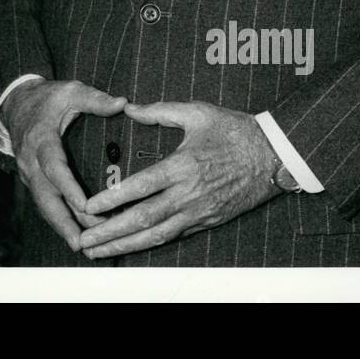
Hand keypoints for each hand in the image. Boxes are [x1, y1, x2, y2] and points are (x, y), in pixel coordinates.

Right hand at [2, 79, 128, 251]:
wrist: (17, 103)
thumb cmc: (48, 98)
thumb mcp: (71, 91)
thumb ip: (95, 99)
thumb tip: (123, 104)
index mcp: (41, 139)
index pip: (54, 167)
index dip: (68, 188)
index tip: (85, 206)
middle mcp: (31, 161)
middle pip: (45, 196)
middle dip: (63, 221)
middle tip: (81, 242)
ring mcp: (30, 173)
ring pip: (44, 205)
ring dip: (62, 226)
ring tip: (82, 246)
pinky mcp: (33, 180)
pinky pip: (44, 203)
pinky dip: (58, 220)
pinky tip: (74, 235)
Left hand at [78, 100, 279, 258]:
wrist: (275, 155)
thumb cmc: (236, 130)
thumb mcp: (197, 112)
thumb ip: (159, 110)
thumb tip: (129, 107)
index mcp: (182, 165)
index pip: (139, 188)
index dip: (111, 199)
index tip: (88, 207)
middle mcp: (188, 194)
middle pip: (142, 219)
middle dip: (109, 232)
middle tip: (84, 240)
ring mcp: (199, 212)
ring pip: (156, 234)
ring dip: (125, 245)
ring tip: (100, 251)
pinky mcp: (208, 221)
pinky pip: (174, 236)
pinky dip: (150, 244)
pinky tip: (131, 247)